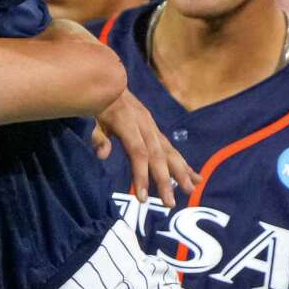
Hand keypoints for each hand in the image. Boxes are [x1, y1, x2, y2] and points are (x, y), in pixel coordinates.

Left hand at [97, 87, 198, 208]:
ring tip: (191, 190)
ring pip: (169, 152)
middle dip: (165, 181)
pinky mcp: (157, 131)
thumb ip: (98, 136)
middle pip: (158, 156)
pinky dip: (184, 164)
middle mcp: (145, 125)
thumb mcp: (91, 118)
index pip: (138, 152)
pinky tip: (196, 177)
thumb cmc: (98, 105)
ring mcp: (153, 128)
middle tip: (170, 204)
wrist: (110, 84)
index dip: (141, 174)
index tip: (142, 197)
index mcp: (128, 123)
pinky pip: (171, 149)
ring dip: (182, 172)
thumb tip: (103, 155)